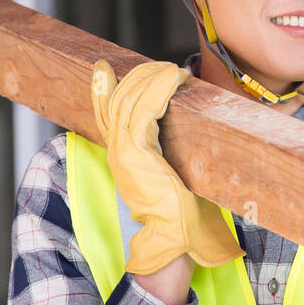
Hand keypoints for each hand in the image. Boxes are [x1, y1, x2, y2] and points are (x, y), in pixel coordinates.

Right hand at [91, 59, 245, 275]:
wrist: (173, 239)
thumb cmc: (180, 214)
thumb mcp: (172, 179)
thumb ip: (172, 158)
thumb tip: (198, 142)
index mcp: (123, 158)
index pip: (107, 114)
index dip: (106, 90)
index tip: (108, 69)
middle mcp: (118, 152)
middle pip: (118, 100)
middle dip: (137, 77)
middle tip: (159, 65)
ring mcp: (125, 151)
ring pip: (130, 101)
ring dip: (151, 79)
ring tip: (171, 69)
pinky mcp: (137, 153)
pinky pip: (145, 111)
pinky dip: (158, 90)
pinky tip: (173, 79)